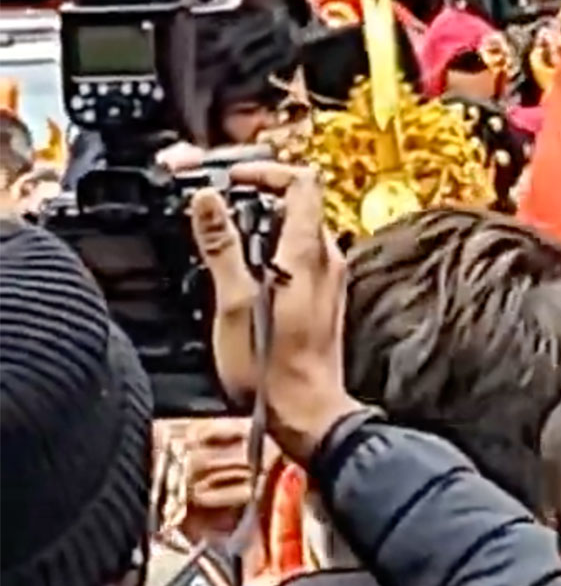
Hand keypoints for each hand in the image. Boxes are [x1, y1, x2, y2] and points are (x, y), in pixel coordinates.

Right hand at [189, 162, 356, 463]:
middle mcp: (326, 261)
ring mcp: (328, 280)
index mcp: (307, 254)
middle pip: (298, 204)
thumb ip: (221, 247)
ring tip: (222, 242)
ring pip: (296, 232)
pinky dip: (269, 252)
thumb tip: (207, 201)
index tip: (231, 179)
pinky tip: (242, 274)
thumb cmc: (272, 370)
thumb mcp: (233, 303)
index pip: (302, 182)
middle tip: (217, 208)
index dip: (265, 171)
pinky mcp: (322, 299)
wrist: (308, 414)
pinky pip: (298, 258)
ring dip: (260, 227)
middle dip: (255, 197)